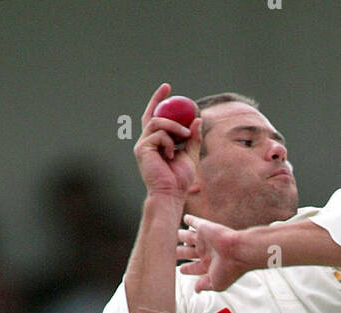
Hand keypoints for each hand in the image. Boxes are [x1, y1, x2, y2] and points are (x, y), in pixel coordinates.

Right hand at [134, 83, 201, 201]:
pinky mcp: (142, 149)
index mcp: (157, 142)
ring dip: (174, 126)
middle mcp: (147, 141)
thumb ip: (193, 138)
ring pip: (157, 122)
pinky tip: (172, 155)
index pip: (156, 118)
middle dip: (158, 100)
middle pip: (152, 115)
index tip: (168, 89)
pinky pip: (158, 135)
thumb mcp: (191, 155)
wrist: (172, 195)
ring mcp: (143, 144)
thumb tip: (198, 119)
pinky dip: (169, 142)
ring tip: (184, 137)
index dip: (159, 102)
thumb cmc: (180, 180)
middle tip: (169, 89)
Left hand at [176, 215, 252, 290]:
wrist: (238, 252)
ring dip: (182, 236)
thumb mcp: (216, 284)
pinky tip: (185, 218)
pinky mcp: (205, 228)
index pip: (195, 267)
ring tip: (174, 234)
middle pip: (189, 252)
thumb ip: (204, 285)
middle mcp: (206, 252)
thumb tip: (196, 290)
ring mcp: (205, 240)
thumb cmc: (229, 269)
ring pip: (189, 237)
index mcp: (209, 265)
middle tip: (172, 252)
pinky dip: (190, 220)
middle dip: (180, 253)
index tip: (181, 269)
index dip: (187, 268)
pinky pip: (195, 222)